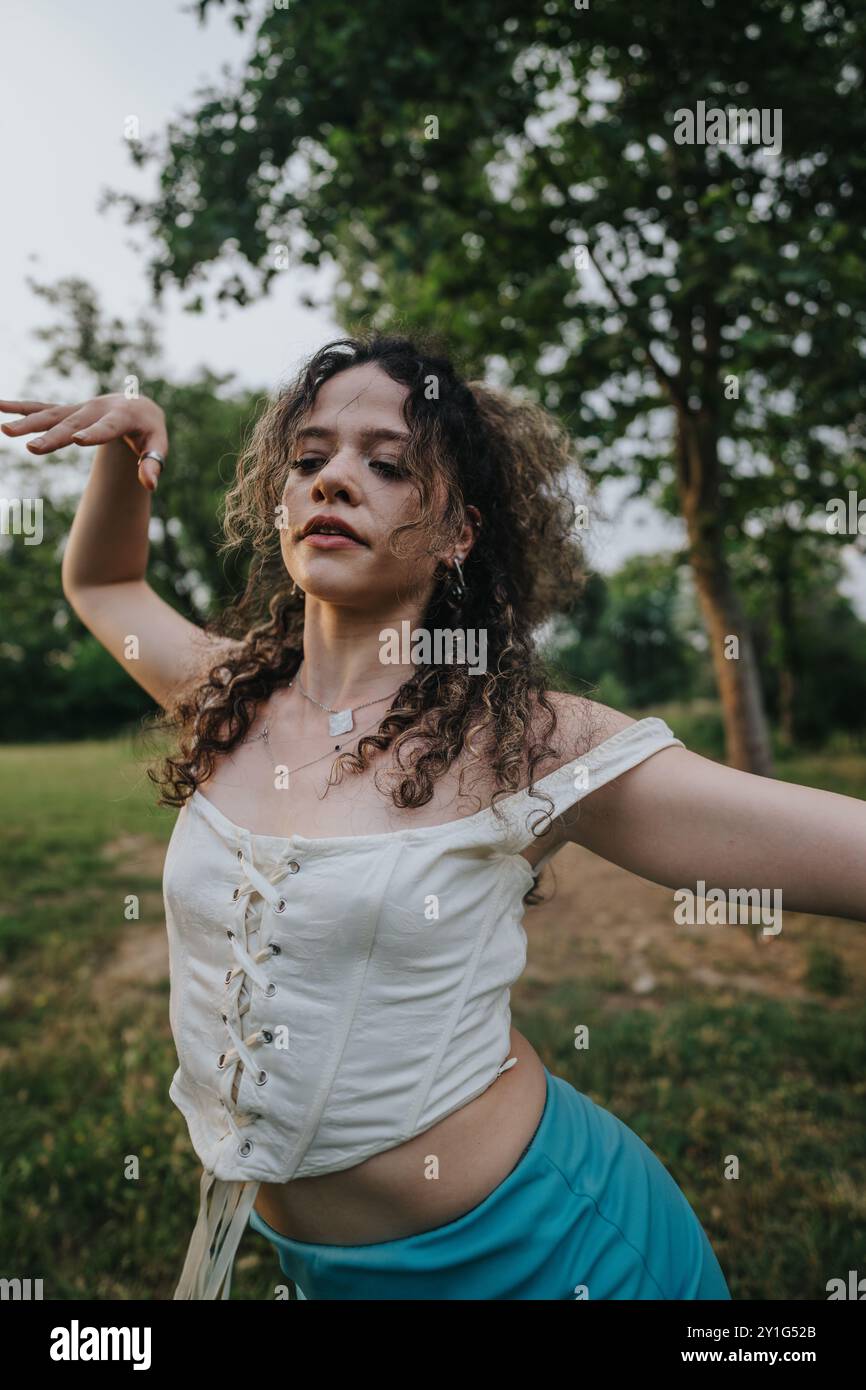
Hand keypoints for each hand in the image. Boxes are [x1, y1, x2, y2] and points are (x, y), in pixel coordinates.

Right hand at [0, 393, 168, 490]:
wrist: (138, 404)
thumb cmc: (149, 430)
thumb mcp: (158, 445)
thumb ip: (153, 464)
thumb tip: (150, 485)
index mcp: (122, 416)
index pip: (107, 427)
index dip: (94, 433)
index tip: (77, 439)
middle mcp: (97, 409)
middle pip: (72, 424)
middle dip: (52, 436)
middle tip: (32, 448)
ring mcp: (79, 409)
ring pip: (51, 416)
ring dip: (27, 423)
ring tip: (4, 430)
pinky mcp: (67, 411)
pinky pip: (41, 408)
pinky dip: (20, 407)